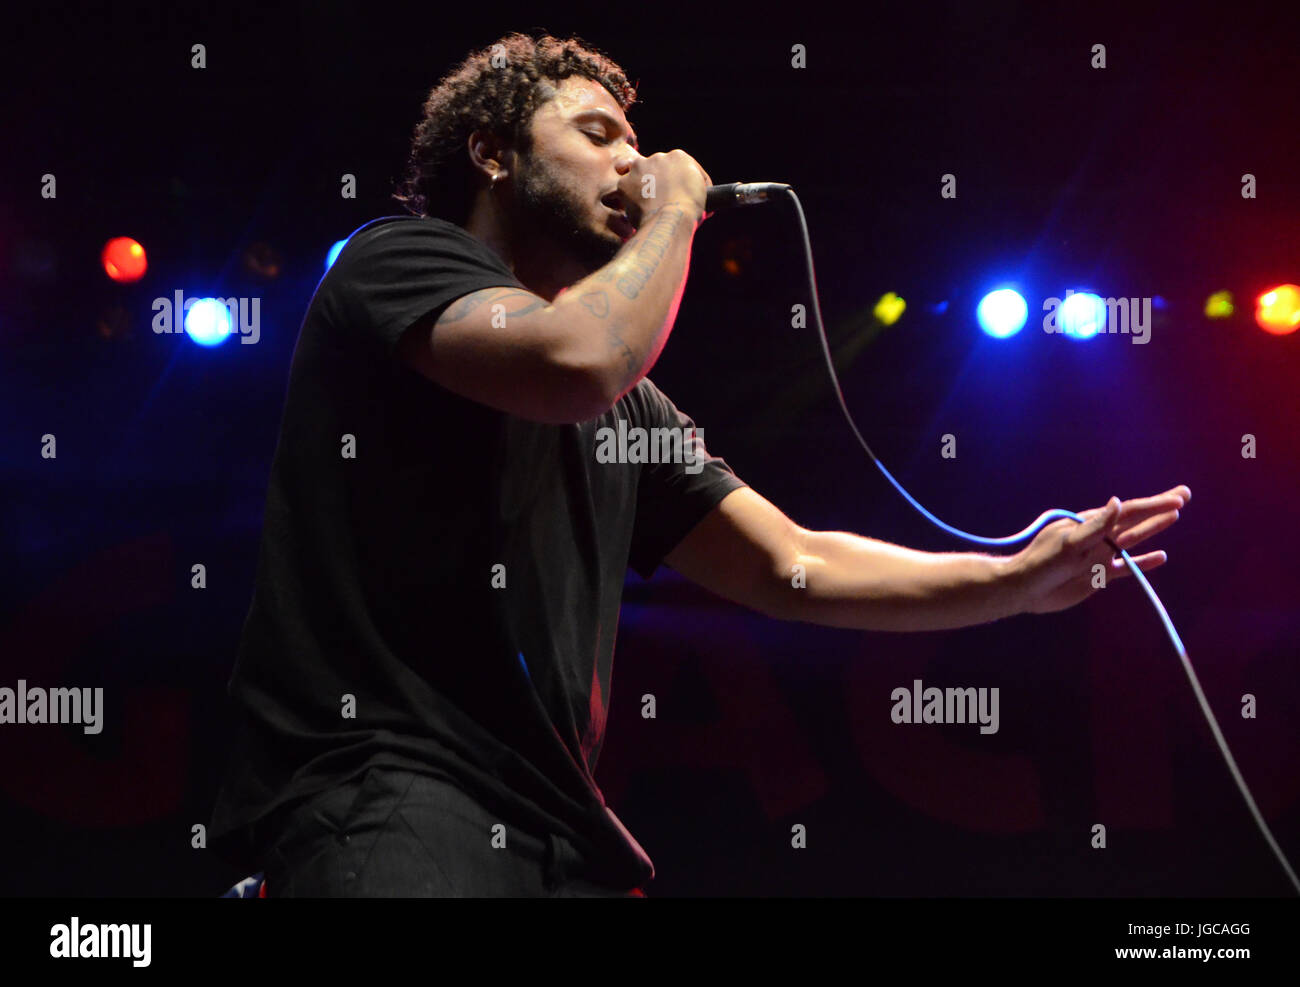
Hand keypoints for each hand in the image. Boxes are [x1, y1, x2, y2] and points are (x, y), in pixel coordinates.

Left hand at [618, 148, 710, 227]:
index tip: (673, 189)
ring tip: (643, 200)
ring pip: (635, 173)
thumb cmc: (689, 209)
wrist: (670, 219)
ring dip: (639, 184)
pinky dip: (628, 198)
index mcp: (678, 157)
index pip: (674, 165)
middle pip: (654, 167)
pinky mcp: (624, 183)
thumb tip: (687, 189)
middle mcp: (657, 157)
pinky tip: (635, 208)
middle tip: (658, 197)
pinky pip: (623, 189)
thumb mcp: (701, 191)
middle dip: (656, 180)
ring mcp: (638, 169)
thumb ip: (692, 183)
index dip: (673, 178)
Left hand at [1008, 485, 1190, 614]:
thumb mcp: (1068, 544)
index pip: (1129, 510)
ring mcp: (1100, 555)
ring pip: (1133, 540)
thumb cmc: (1041, 564)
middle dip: (1159, 508)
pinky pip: (1127, 567)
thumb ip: (1095, 526)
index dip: (1154, 504)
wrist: (1024, 590)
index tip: (1179, 498)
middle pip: (1135, 520)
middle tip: (1185, 496)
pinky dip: (1143, 563)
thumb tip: (1116, 502)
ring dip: (1153, 529)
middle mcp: (1098, 537)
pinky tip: (1161, 557)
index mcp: (1091, 524)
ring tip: (1175, 517)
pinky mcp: (1099, 575)